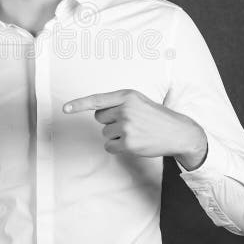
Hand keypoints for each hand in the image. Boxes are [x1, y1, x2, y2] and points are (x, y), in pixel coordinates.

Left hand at [63, 89, 207, 169]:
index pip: (97, 100)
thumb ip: (119, 102)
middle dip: (110, 122)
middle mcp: (126, 109)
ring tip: (135, 132)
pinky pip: (109, 146)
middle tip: (129, 123)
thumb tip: (97, 112)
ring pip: (105, 133)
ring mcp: (127, 126)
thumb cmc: (155, 116)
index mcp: (127, 95)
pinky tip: (133, 143)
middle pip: (99, 119)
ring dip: (116, 135)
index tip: (65, 109)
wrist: (177, 132)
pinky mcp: (128, 143)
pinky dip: (117, 147)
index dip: (79, 104)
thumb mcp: (139, 101)